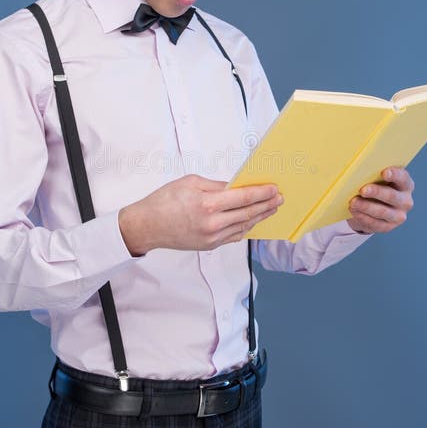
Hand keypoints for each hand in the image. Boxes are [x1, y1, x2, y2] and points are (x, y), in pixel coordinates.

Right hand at [118, 174, 283, 255]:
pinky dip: (246, 228)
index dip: (261, 193)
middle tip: (279, 199)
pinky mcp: (209, 245)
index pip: (243, 197)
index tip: (274, 189)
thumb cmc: (164, 201)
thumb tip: (236, 186)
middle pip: (248, 213)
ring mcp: (212, 237)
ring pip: (244, 227)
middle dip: (266, 205)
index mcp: (207, 204)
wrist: (147, 226)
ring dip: (260, 217)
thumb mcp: (190, 182)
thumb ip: (216, 185)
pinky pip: (234, 236)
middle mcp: (212, 223)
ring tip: (271, 208)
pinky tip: (253, 220)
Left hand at [347, 167, 414, 234]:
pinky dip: (363, 216)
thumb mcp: (378, 178)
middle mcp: (405, 201)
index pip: (403, 178)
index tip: (384, 172)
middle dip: (376, 192)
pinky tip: (354, 211)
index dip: (394, 175)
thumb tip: (359, 171)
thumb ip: (374, 173)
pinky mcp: (388, 227)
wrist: (373, 206)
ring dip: (366, 206)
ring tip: (353, 202)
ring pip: (382, 211)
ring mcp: (398, 216)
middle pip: (391, 196)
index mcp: (405, 184)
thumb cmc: (376, 187)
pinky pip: (375, 223)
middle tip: (362, 190)